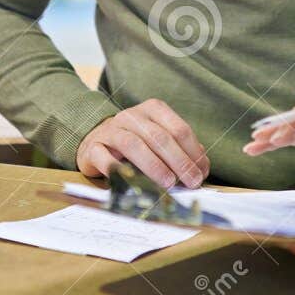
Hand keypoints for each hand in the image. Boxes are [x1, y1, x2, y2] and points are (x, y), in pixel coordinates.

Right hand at [76, 99, 208, 187]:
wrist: (96, 140)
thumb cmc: (135, 142)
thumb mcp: (159, 140)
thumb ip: (180, 150)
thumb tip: (201, 169)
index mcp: (153, 110)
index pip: (178, 129)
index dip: (193, 152)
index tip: (201, 173)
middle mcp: (132, 116)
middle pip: (159, 137)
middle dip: (179, 161)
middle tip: (191, 182)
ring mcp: (111, 130)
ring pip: (134, 145)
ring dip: (154, 166)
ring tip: (168, 183)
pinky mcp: (93, 147)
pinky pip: (104, 158)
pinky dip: (118, 171)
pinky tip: (131, 184)